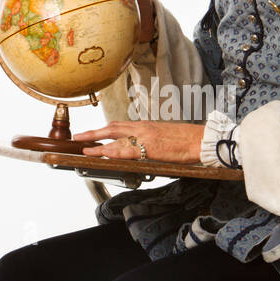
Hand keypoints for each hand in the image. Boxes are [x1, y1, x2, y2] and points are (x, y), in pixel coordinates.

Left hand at [72, 120, 203, 161]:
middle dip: (94, 133)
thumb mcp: (165, 136)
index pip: (120, 126)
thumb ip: (150, 140)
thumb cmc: (187, 140)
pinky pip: (126, 151)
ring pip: (115, 139)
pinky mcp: (149, 148)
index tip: (94, 134)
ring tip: (85, 148)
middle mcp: (142, 128)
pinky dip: (112, 153)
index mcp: (146, 125)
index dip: (104, 130)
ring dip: (98, 144)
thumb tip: (142, 148)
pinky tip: (102, 155)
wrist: (200, 140)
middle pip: (112, 128)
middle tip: (79, 136)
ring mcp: (145, 137)